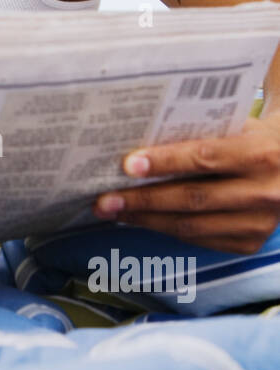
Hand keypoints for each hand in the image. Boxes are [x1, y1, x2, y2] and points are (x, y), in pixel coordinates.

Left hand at [91, 114, 279, 253]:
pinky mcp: (250, 243)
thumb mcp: (240, 126)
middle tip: (105, 199)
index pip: (204, 158)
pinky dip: (166, 229)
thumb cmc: (257, 140)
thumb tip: (140, 141)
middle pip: (192, 199)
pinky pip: (199, 239)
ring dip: (146, 220)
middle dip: (142, 200)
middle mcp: (264, 192)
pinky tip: (142, 220)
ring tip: (114, 211)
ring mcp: (258, 223)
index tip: (127, 165)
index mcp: (260, 155)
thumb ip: (201, 132)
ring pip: (191, 225)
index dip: (164, 162)